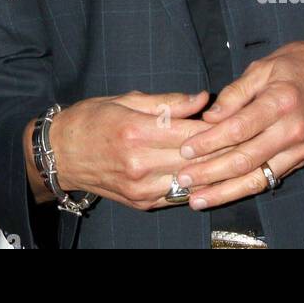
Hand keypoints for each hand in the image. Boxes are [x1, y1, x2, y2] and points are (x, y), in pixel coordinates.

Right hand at [40, 90, 223, 210]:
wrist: (59, 154)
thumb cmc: (90, 120)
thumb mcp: (125, 100)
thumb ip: (167, 102)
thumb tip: (202, 98)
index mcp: (136, 132)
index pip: (190, 132)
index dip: (217, 126)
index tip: (235, 118)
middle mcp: (140, 164)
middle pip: (196, 159)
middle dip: (223, 149)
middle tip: (245, 137)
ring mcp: (141, 188)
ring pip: (192, 181)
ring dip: (213, 170)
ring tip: (234, 156)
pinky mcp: (141, 203)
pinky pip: (178, 195)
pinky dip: (195, 183)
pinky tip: (208, 173)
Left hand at [175, 36, 303, 209]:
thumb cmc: (296, 65)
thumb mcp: (262, 67)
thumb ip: (235, 93)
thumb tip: (210, 118)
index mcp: (279, 102)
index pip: (238, 129)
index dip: (210, 141)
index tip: (185, 148)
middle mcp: (291, 130)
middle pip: (245, 159)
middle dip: (210, 172)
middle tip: (182, 179)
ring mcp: (299, 148)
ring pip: (257, 177)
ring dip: (225, 190)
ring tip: (197, 198)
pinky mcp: (303, 158)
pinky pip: (270, 178)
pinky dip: (245, 188)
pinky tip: (224, 193)